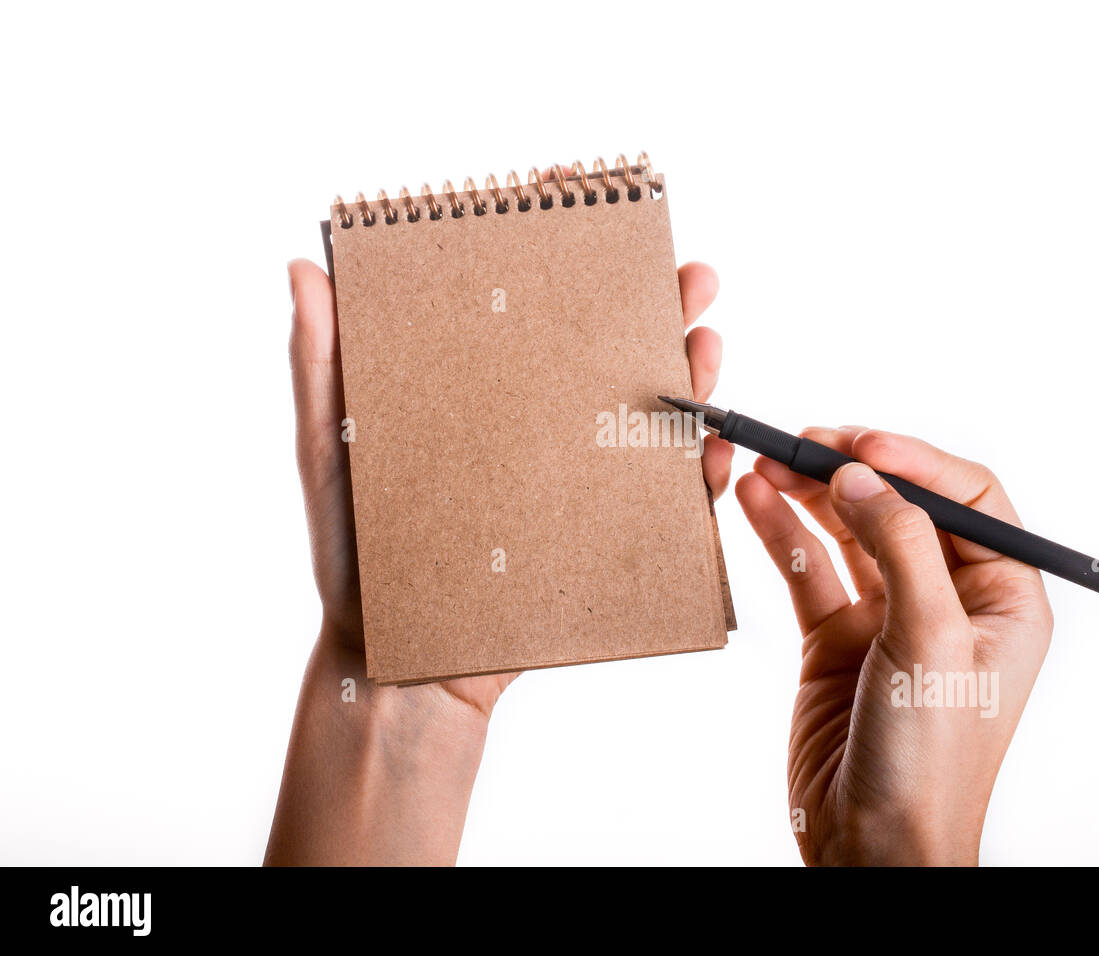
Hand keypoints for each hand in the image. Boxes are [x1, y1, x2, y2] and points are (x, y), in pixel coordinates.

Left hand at [266, 257, 730, 864]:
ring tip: (705, 339)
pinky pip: (659, 500)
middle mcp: (532, 421)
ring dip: (689, 372)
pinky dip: (692, 474)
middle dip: (652, 300)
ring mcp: (571, 476)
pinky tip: (708, 449)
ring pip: (646, 411)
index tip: (579, 190)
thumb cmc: (355, 559)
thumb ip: (323, 368)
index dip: (553, 242)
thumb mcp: (331, 453)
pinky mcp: (599, 534)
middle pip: (602, 345)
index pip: (520, 301)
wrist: (396, 665)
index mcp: (476, 387)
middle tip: (686, 270)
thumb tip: (304, 272)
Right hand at [735, 428, 1052, 864]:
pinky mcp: (838, 640)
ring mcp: (889, 618)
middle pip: (901, 506)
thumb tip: (865, 472)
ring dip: (810, 494)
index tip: (860, 443)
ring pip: (850, 532)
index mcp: (1003, 599)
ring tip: (767, 460)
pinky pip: (811, 570)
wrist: (873, 846)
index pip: (968, 499)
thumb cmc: (931, 762)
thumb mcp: (930, 641)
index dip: (915, 461)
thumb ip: (900, 547)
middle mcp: (949, 600)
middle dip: (853, 469)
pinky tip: (754, 500)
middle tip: (802, 441)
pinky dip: (783, 533)